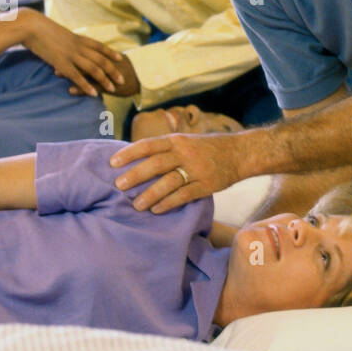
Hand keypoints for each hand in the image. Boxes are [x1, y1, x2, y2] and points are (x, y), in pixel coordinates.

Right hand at [20, 13, 132, 96]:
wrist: (30, 25)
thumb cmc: (40, 28)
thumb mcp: (58, 32)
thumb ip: (66, 39)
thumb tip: (68, 42)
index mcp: (77, 38)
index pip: (99, 46)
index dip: (111, 53)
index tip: (121, 59)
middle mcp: (78, 46)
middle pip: (101, 59)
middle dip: (113, 70)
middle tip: (122, 80)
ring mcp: (71, 55)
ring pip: (93, 69)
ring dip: (104, 80)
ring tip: (113, 89)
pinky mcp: (61, 63)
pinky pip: (77, 76)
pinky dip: (86, 85)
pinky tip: (93, 93)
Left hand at [110, 133, 243, 212]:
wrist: (239, 153)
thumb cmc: (206, 148)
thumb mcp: (185, 141)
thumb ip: (164, 149)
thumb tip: (134, 159)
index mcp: (177, 140)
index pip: (149, 145)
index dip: (129, 153)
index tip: (112, 163)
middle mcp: (185, 153)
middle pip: (156, 163)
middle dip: (136, 175)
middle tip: (119, 186)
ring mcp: (196, 170)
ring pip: (169, 182)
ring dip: (151, 194)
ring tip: (136, 205)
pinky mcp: (207, 185)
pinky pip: (185, 195)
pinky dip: (169, 203)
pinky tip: (157, 210)